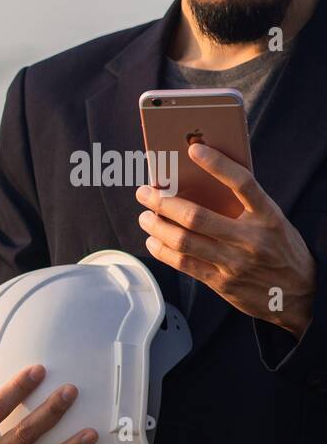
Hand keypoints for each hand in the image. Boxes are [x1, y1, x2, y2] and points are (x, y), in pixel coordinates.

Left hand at [137, 142, 315, 337]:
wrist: (299, 294)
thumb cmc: (280, 249)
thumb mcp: (272, 222)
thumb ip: (244, 206)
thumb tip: (199, 185)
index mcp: (268, 216)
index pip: (242, 183)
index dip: (218, 164)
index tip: (194, 149)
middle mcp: (251, 238)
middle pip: (196, 217)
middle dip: (163, 203)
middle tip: (145, 193)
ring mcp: (235, 262)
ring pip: (183, 241)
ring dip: (156, 227)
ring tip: (145, 217)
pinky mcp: (221, 282)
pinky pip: (183, 264)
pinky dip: (162, 250)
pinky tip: (153, 241)